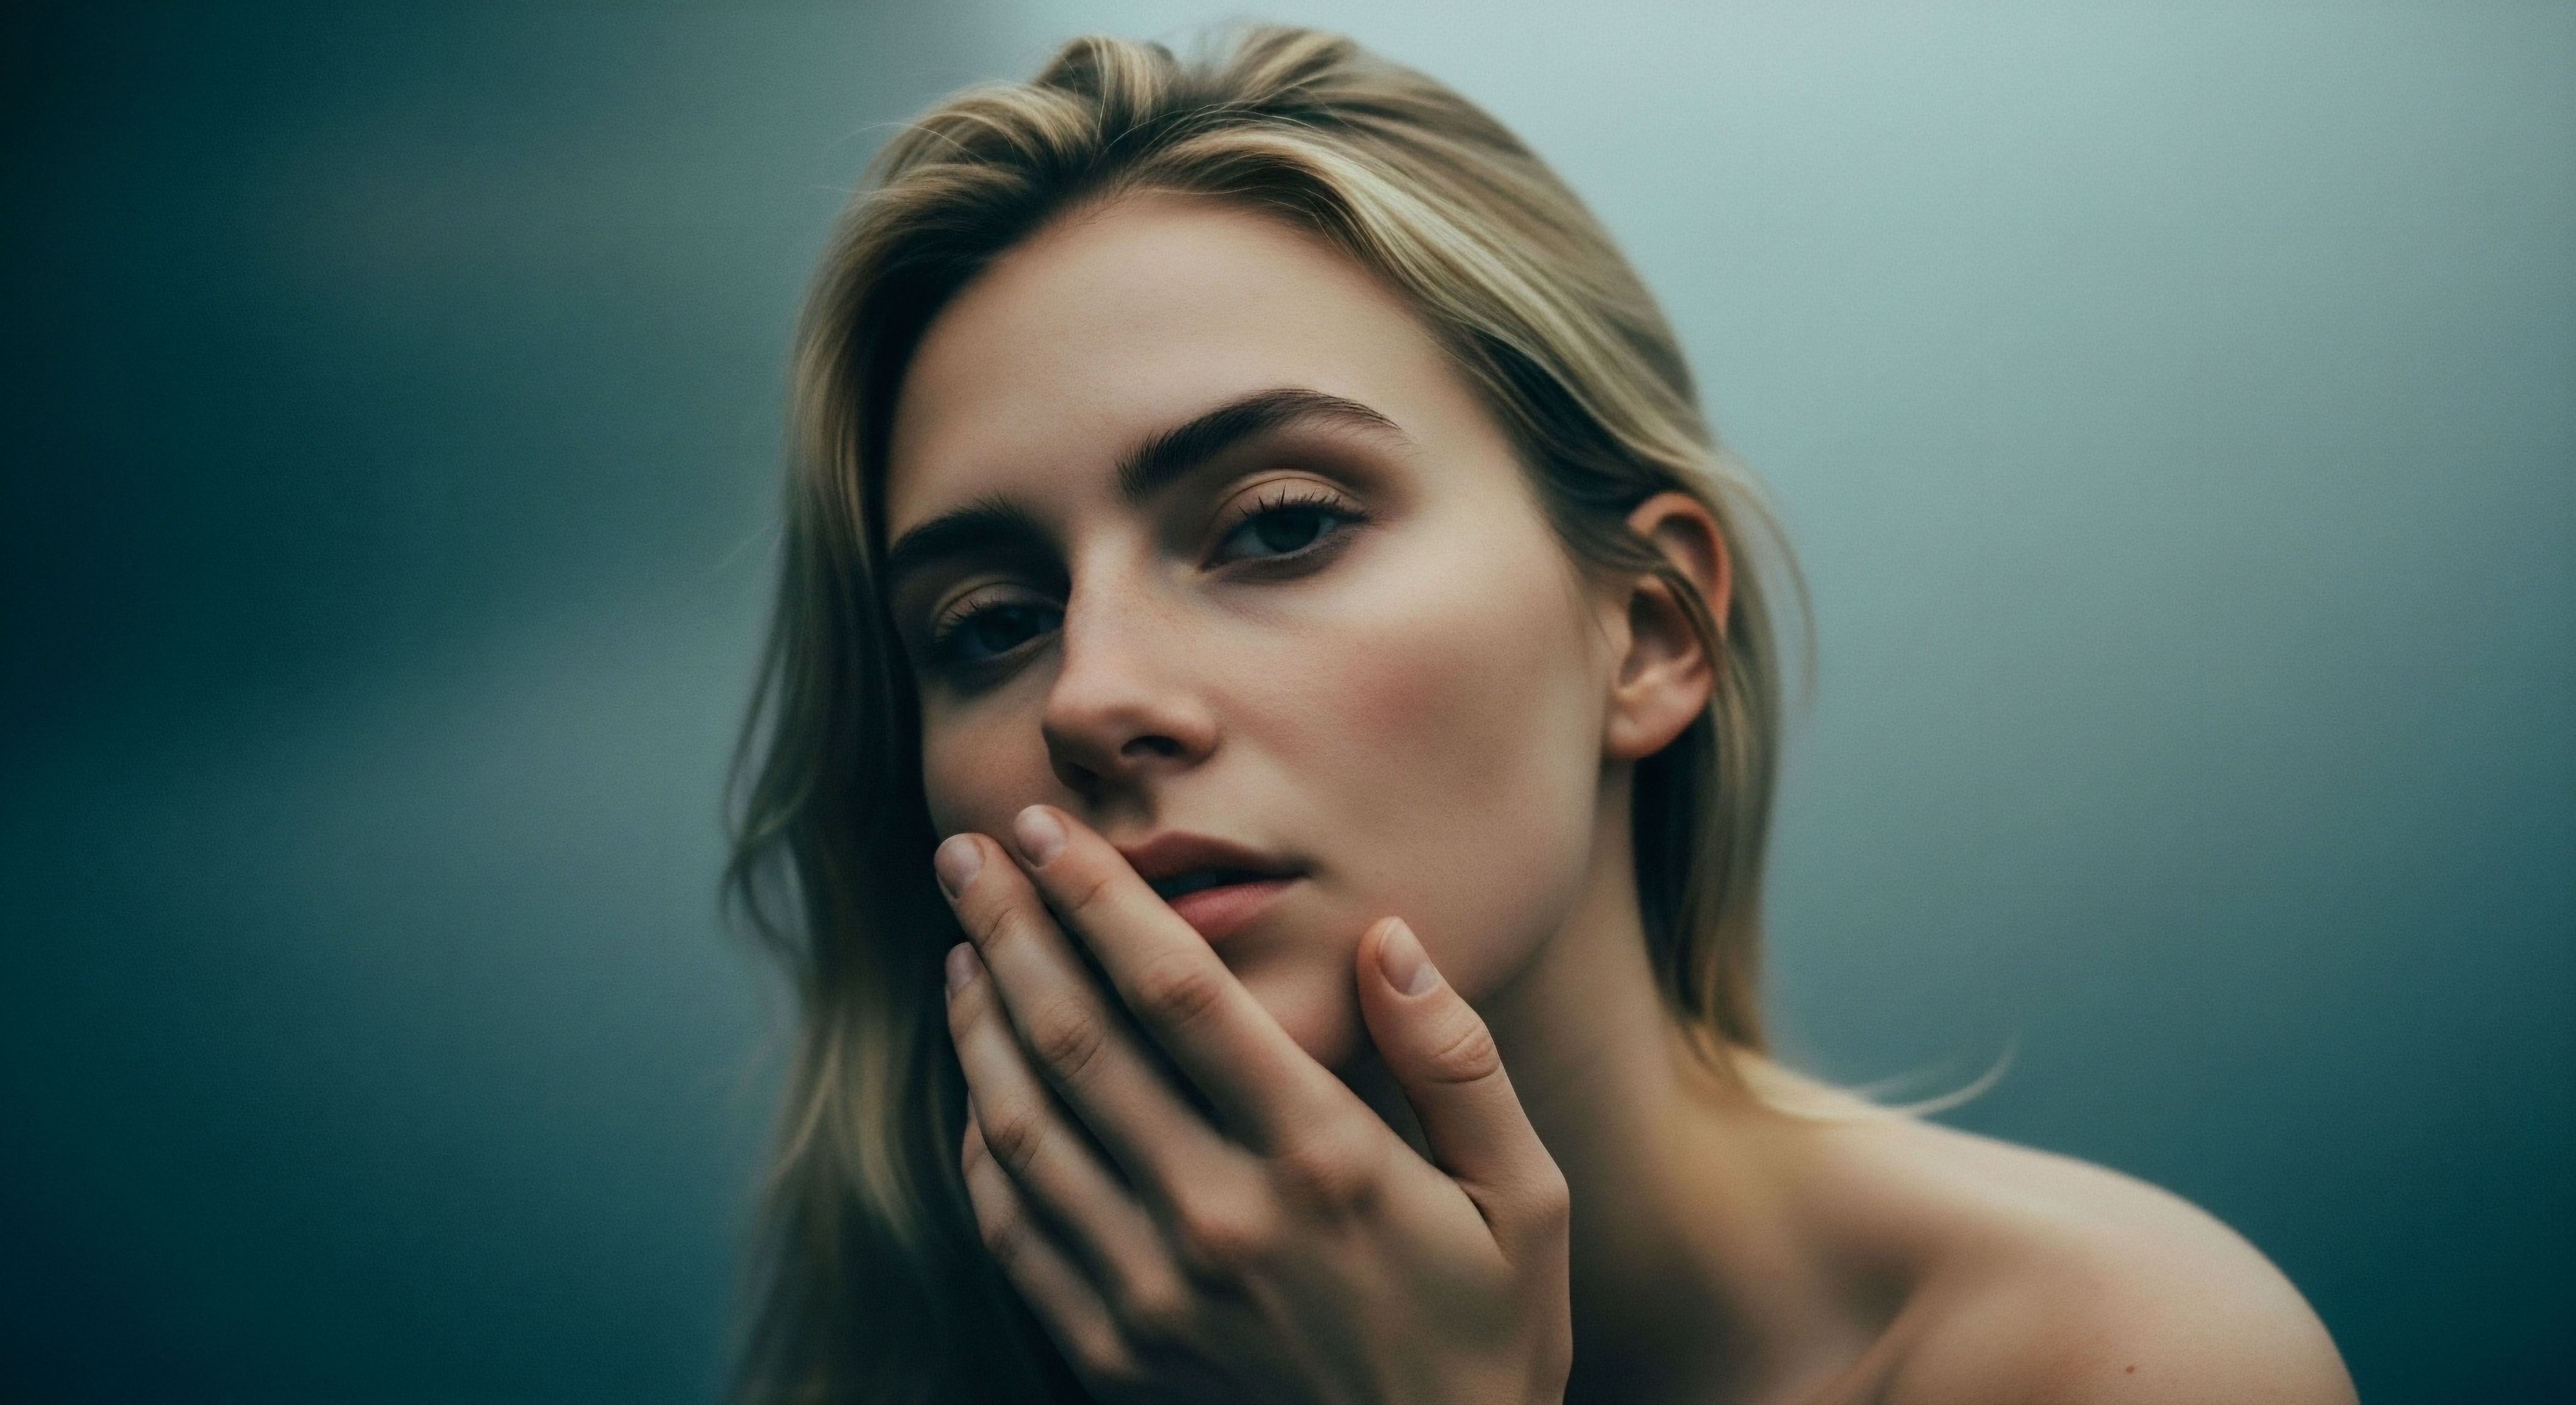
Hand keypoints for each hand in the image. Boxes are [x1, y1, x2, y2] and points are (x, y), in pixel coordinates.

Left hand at [935, 804, 1571, 1404]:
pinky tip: (979, 1087)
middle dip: (1012, 929)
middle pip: (1077, 1040)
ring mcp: (1154, 1292)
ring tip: (962, 948)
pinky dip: (981, 1143)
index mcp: (1321, 1158)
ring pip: (1025, 1125)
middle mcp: (1220, 1217)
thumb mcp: (1527, 1199)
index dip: (1099, 895)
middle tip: (964, 852)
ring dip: (979, 1023)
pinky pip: (1014, 1229)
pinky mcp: (1113, 1353)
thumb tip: (1389, 937)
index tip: (1048, 824)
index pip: (1177, 991)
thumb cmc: (1492, 1336)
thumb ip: (1459, 1062)